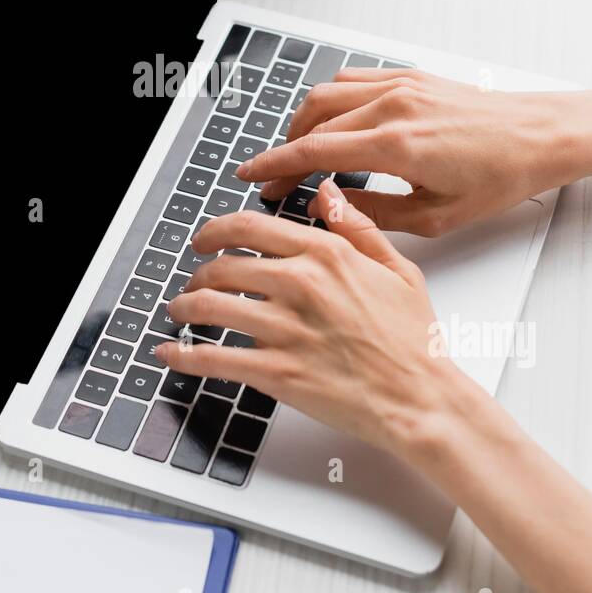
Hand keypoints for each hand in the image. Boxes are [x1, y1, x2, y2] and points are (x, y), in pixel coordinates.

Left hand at [155, 180, 465, 461]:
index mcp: (325, 255)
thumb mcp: (396, 269)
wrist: (421, 399)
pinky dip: (183, 355)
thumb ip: (357, 227)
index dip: (214, 231)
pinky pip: (213, 358)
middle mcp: (300, 284)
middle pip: (222, 266)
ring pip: (210, 307)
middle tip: (192, 282)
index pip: (249, 227)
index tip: (204, 240)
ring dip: (185, 308)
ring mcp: (285, 329)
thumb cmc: (414, 340)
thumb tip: (327, 193)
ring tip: (180, 311)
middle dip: (198, 273)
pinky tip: (170, 353)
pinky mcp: (275, 372)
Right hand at [235, 68, 591, 236]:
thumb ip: (372, 213)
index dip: (273, 165)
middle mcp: (393, 107)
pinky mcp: (411, 77)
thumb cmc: (500, 176)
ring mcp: (401, 86)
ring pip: (326, 95)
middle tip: (274, 179)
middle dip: (283, 151)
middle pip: (311, 122)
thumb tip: (329, 208)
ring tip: (298, 152)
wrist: (540, 136)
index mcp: (396, 144)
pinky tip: (332, 122)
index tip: (250, 176)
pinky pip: (353, 80)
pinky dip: (331, 100)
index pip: (313, 151)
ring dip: (303, 123)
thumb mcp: (435, 216)